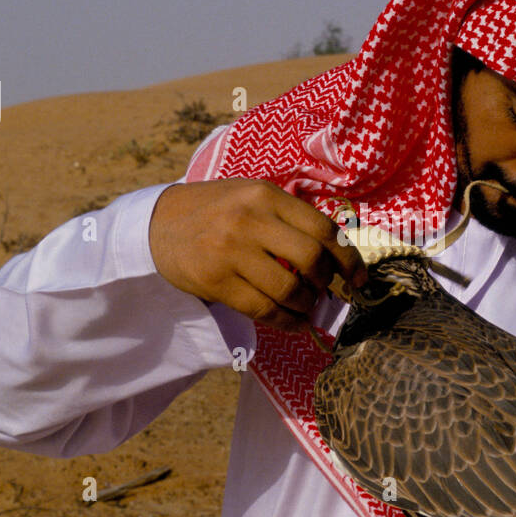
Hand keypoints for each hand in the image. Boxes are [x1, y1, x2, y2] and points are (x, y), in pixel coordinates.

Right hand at [148, 179, 365, 328]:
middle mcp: (250, 219)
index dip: (348, 259)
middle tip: (323, 290)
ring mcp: (230, 251)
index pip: (322, 229)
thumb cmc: (215, 212)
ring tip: (305, 306)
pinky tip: (291, 321)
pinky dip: (285, 321)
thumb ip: (288, 219)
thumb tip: (335, 258)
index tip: (358, 278)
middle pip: (311, 259)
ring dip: (306, 305)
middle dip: (325, 282)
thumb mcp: (251, 198)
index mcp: (266, 195)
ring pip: (289, 289)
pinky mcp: (215, 280)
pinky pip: (263, 308)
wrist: (157, 224)